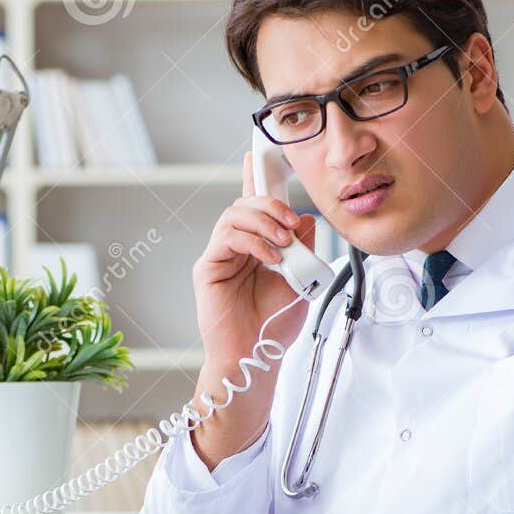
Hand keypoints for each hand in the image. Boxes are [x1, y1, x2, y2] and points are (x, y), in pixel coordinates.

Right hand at [192, 151, 317, 367]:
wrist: (255, 357)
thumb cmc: (273, 325)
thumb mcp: (301, 282)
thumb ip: (303, 251)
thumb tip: (306, 221)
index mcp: (255, 247)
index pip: (253, 207)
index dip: (254, 178)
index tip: (258, 156)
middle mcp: (234, 248)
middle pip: (244, 205)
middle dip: (271, 205)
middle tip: (292, 224)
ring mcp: (219, 256)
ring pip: (234, 216)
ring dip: (264, 222)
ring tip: (283, 244)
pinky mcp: (208, 268)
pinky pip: (227, 238)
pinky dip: (252, 241)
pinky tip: (270, 256)